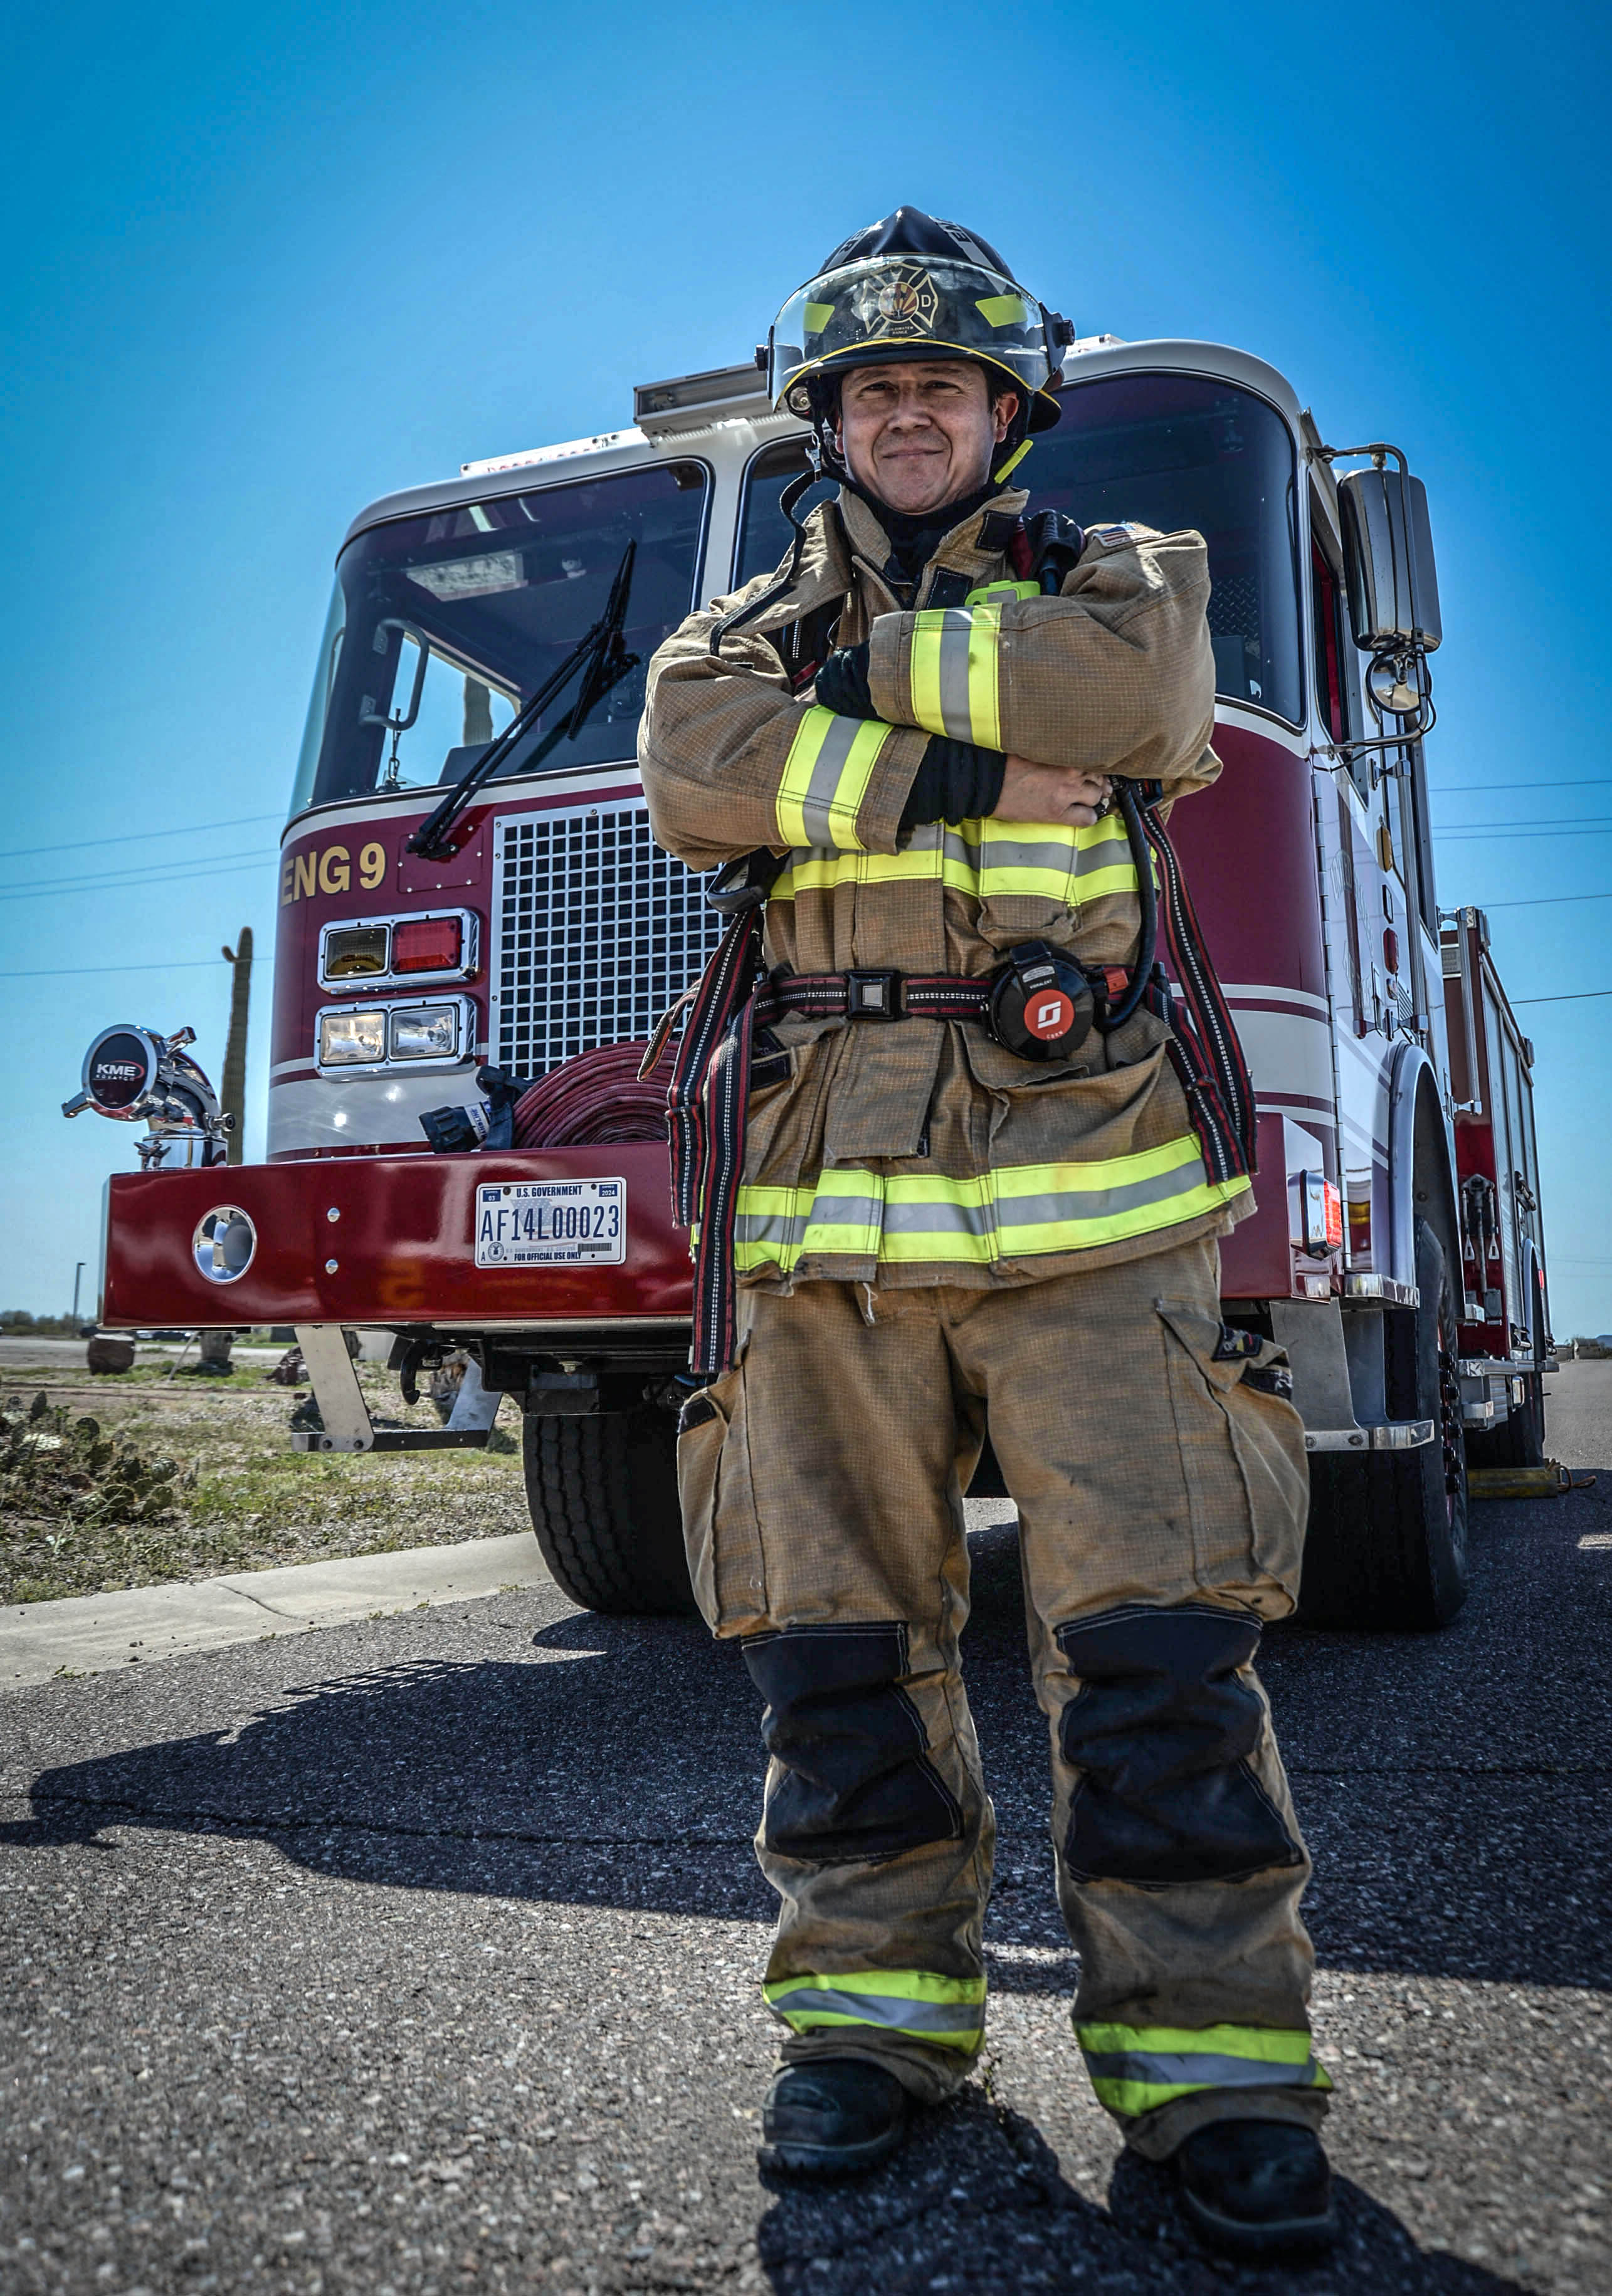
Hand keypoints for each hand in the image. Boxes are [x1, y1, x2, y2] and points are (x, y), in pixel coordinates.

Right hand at [993, 757, 1112, 825]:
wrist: (988, 783)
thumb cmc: (1006, 763)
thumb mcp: (1035, 748)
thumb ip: (1055, 750)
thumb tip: (1067, 751)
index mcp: (1064, 754)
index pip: (1094, 760)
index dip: (1093, 768)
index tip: (1089, 772)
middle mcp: (1070, 773)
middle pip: (1098, 778)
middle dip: (1095, 783)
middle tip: (1087, 787)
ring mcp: (1065, 794)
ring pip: (1096, 797)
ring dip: (1091, 799)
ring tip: (1082, 801)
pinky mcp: (1056, 814)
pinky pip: (1087, 818)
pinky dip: (1087, 817)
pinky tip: (1080, 814)